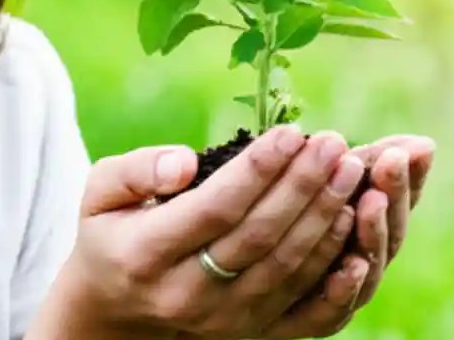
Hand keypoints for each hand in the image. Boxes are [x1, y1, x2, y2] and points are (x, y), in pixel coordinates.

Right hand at [38, 125, 368, 338]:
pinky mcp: (251, 334)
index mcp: (145, 255)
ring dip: (325, 217)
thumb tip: (185, 162)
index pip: (215, 209)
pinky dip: (334, 268)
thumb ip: (137, 170)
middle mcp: (185, 295)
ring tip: (350, 170)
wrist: (115, 312)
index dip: (258, 171)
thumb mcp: (100, 193)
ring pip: (287, 269)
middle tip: (335, 143)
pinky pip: (304, 307)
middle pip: (260, 237)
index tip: (291, 132)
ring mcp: (222, 321)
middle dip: (303, 186)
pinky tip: (353, 227)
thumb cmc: (112, 233)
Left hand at [255, 134, 435, 337]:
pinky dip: (344, 292)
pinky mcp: (300, 322)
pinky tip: (351, 266)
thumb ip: (340, 160)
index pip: (395, 201)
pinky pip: (328, 314)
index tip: (419, 147)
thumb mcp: (299, 180)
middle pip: (390, 235)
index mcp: (360, 224)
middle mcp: (357, 262)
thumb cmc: (259, 213)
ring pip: (366, 272)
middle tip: (392, 160)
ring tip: (371, 201)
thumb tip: (416, 137)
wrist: (209, 271)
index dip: (411, 178)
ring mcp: (336, 294)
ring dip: (372, 234)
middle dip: (394, 194)